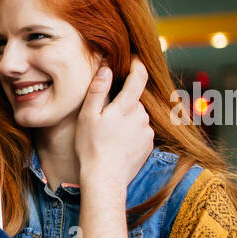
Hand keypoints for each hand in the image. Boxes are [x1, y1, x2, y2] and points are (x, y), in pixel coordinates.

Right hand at [75, 59, 153, 190]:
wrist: (105, 178)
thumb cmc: (91, 147)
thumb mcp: (88, 116)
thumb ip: (98, 90)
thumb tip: (107, 68)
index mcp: (126, 106)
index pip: (138, 77)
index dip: (137, 65)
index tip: (133, 59)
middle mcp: (141, 116)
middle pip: (135, 100)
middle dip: (124, 101)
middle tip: (106, 115)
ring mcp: (147, 130)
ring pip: (138, 116)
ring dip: (127, 118)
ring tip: (110, 134)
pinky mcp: (149, 144)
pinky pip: (141, 131)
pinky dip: (131, 132)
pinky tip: (118, 143)